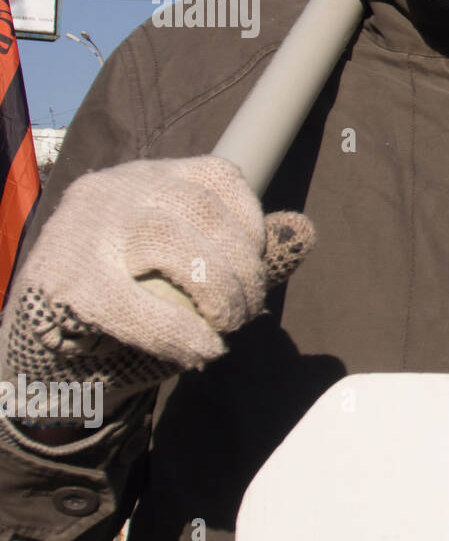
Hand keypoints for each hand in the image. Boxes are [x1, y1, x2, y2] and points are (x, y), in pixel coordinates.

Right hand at [1, 156, 313, 396]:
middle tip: (246, 311)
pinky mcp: (65, 283)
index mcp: (146, 178)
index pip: (218, 176)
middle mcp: (111, 190)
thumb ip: (245, 255)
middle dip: (244, 268)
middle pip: (202, 211)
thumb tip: (305, 230)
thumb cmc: (136, 310)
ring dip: (218, 292)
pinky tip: (201, 351)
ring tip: (226, 327)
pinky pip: (138, 305)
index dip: (253, 223)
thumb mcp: (195, 274)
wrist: (51, 363)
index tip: (256, 266)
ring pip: (171, 243)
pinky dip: (181, 333)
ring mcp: (83, 232)